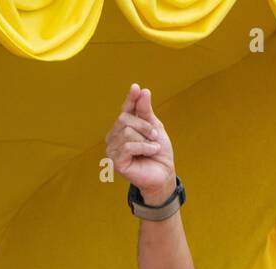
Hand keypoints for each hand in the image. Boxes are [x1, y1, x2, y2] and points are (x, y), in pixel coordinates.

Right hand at [105, 83, 175, 204]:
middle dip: (144, 126)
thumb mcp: (154, 127)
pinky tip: (151, 152)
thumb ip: (146, 111)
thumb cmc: (158, 152)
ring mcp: (112, 150)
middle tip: (155, 136)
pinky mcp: (115, 161)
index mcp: (122, 128)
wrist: (163, 174)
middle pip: (124, 119)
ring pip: (126, 132)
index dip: (130, 99)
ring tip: (153, 148)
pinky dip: (143, 147)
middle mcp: (113, 137)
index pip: (125, 109)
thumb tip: (142, 90)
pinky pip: (127, 146)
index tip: (136, 88)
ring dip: (145, 139)